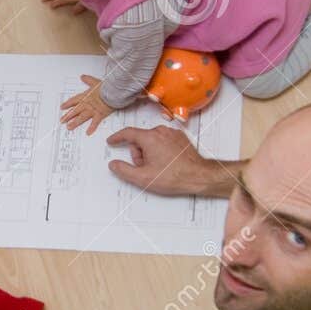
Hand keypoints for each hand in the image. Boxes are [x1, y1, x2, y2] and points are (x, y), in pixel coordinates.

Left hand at [60, 75, 112, 134]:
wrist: (112, 92)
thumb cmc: (105, 87)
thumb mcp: (95, 81)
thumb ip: (88, 80)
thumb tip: (83, 76)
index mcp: (85, 96)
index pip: (74, 101)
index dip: (67, 104)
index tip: (62, 107)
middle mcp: (87, 104)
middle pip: (75, 111)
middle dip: (68, 116)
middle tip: (62, 120)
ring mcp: (92, 110)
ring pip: (81, 117)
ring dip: (75, 123)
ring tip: (69, 127)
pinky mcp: (99, 114)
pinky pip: (94, 122)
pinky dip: (91, 128)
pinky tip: (88, 133)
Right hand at [106, 125, 238, 197]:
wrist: (198, 176)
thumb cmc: (174, 176)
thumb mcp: (143, 178)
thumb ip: (124, 170)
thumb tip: (114, 164)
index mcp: (150, 138)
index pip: (127, 133)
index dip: (117, 137)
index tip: (112, 141)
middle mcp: (161, 131)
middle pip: (141, 139)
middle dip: (139, 154)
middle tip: (145, 168)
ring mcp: (172, 134)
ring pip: (152, 140)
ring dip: (150, 152)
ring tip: (159, 167)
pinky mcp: (180, 138)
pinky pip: (164, 141)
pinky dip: (161, 150)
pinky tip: (167, 163)